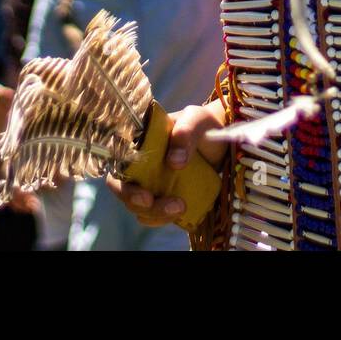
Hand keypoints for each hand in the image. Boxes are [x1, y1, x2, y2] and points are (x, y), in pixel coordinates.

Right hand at [106, 101, 226, 227]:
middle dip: (138, 205)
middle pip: (124, 191)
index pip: (117, 166)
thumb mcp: (196, 121)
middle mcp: (139, 165)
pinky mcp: (166, 196)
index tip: (145, 196)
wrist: (223, 139)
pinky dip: (164, 219)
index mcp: (137, 143)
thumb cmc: (204, 123)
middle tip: (165, 206)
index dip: (122, 186)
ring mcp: (152, 182)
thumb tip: (174, 162)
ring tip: (181, 208)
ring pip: (139, 207)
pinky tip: (182, 213)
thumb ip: (185, 135)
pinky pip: (156, 214)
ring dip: (155, 215)